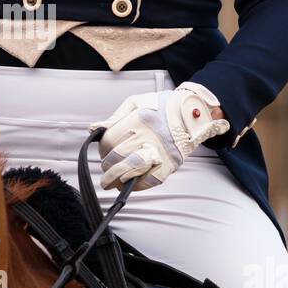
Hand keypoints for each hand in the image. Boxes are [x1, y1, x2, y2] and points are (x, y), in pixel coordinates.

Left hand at [89, 81, 230, 191]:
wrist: (193, 113)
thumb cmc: (163, 106)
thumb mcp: (136, 102)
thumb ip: (115, 117)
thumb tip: (94, 129)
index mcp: (137, 120)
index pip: (109, 141)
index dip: (103, 151)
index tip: (104, 154)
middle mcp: (147, 136)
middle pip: (117, 158)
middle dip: (106, 169)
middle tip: (105, 173)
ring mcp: (159, 151)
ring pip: (130, 170)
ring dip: (116, 180)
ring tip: (111, 184)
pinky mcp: (170, 164)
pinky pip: (150, 180)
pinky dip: (137, 185)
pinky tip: (130, 184)